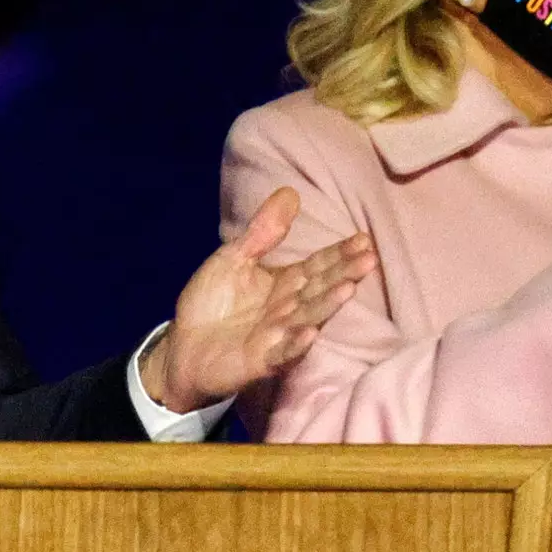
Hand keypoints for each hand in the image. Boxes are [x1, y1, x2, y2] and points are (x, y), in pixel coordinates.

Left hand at [139, 187, 376, 412]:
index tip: (364, 239)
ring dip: (328, 304)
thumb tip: (290, 191)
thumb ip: (262, 232)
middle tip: (369, 259)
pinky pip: (282, 352)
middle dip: (344, 273)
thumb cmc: (211, 302)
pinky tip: (309, 332)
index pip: (318, 265)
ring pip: (307, 317)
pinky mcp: (261, 360)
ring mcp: (278, 335)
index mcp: (284, 282)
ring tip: (348, 288)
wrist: (181, 346)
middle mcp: (288, 308)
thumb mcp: (234, 258)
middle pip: (320, 288)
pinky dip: (296, 344)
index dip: (339, 253)